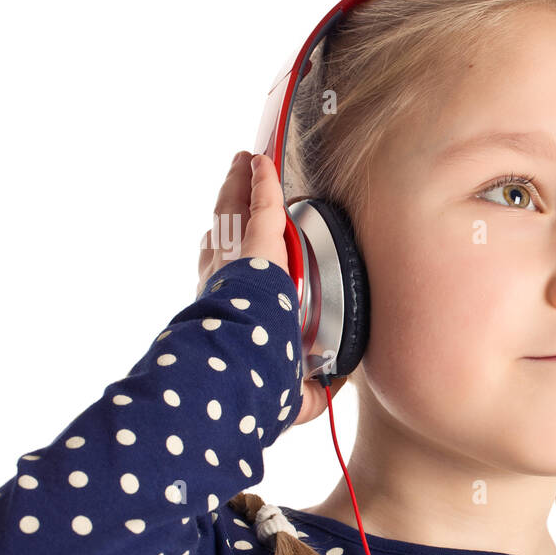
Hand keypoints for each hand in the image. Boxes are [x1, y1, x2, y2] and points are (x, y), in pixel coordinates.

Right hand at [196, 151, 347, 426]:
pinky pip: (261, 206)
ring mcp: (235, 262)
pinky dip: (261, 181)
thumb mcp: (294, 392)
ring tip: (243, 163)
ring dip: (239, 186)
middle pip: (222, 234)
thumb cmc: (261, 387)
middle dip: (228, 207)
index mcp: (228, 315)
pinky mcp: (256, 248)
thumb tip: (335, 385)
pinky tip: (261, 162)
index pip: (220, 277)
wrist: (249, 371)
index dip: (221, 257)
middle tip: (234, 187)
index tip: (223, 247)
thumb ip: (312, 388)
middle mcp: (223, 284)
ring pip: (233, 212)